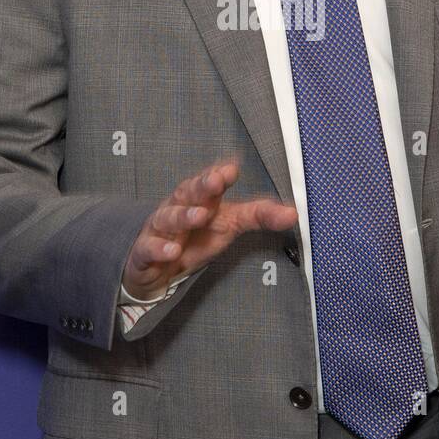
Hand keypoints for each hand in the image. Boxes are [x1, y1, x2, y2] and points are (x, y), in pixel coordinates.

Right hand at [122, 156, 298, 297]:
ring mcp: (159, 230)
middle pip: (187, 192)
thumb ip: (259, 216)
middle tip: (216, 181)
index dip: (219, 175)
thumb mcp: (230, 225)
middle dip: (201, 186)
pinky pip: (148, 248)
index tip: (232, 169)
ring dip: (183, 215)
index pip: (208, 182)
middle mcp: (178, 208)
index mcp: (199, 198)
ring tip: (199, 215)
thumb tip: (293, 213)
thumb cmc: (196, 238)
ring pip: (167, 217)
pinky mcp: (144, 253)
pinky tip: (172, 251)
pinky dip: (159, 248)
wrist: (156, 269)